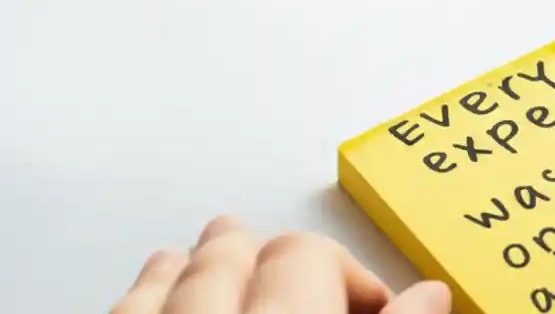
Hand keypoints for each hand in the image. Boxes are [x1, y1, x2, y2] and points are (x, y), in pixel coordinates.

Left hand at [111, 216, 450, 313]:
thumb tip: (432, 295)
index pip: (310, 256)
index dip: (352, 276)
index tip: (376, 302)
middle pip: (237, 255)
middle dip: (276, 257)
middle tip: (308, 271)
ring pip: (171, 276)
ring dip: (204, 261)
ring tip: (225, 248)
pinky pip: (123, 306)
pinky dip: (145, 289)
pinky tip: (156, 279)